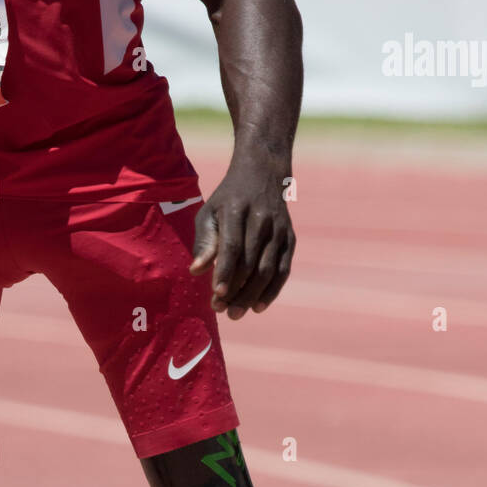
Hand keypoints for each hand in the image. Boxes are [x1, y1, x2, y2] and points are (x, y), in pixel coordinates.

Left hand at [190, 149, 295, 318]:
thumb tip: (196, 271)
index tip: (216, 295)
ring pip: (268, 270)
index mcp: (238, 210)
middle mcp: (262, 220)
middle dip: (235, 290)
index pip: (232, 246)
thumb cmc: (228, 198)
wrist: (263, 173)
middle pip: (251, 263)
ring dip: (251, 295)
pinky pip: (283, 270)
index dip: (225, 272)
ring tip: (235, 313)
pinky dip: (272, 291)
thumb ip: (204, 241)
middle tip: (221, 310)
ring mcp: (279, 229)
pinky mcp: (290, 238)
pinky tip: (258, 307)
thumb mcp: (210, 211)